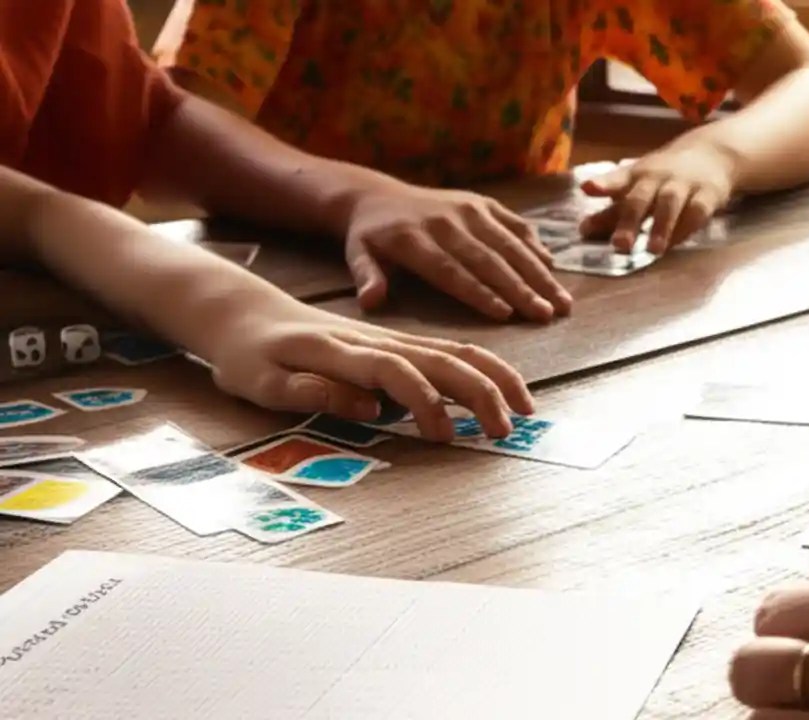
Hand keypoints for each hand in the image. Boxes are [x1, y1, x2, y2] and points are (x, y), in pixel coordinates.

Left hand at [203, 299, 533, 440]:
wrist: (241, 311)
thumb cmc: (247, 352)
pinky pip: (449, 350)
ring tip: (525, 408)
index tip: (445, 435)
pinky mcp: (395, 343)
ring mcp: (389, 338)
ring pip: (456, 350)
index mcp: (341, 349)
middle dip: (482, 390)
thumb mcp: (258, 379)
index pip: (396, 370)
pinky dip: (484, 366)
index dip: (425, 401)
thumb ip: (309, 391)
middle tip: (509, 429)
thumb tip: (366, 407)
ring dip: (494, 377)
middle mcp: (375, 340)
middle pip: (442, 356)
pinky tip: (504, 383)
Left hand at [344, 185, 572, 321]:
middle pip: (489, 259)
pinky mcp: (484, 203)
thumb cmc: (370, 237)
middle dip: (522, 288)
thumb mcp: (357, 254)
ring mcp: (470, 209)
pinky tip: (553, 269)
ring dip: (539, 274)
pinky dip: (536, 246)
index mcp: (415, 238)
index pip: (452, 270)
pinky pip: (515, 225)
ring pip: (510, 244)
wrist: (377, 194)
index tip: (506, 314)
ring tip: (562, 301)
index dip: (479, 292)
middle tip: (547, 314)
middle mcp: (448, 220)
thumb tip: (372, 301)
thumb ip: (367, 276)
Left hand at [579, 141, 734, 254]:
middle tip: (619, 245)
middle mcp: (657, 177)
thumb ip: (611, 212)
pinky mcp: (708, 194)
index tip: (587, 188)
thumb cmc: (663, 177)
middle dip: (629, 220)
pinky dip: (686, 227)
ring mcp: (683, 184)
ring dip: (661, 226)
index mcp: (636, 175)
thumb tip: (582, 231)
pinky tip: (676, 244)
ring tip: (652, 250)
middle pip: (641, 197)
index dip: (603, 184)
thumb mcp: (637, 188)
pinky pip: (697, 211)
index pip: (617, 178)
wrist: (712, 154)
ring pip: (669, 203)